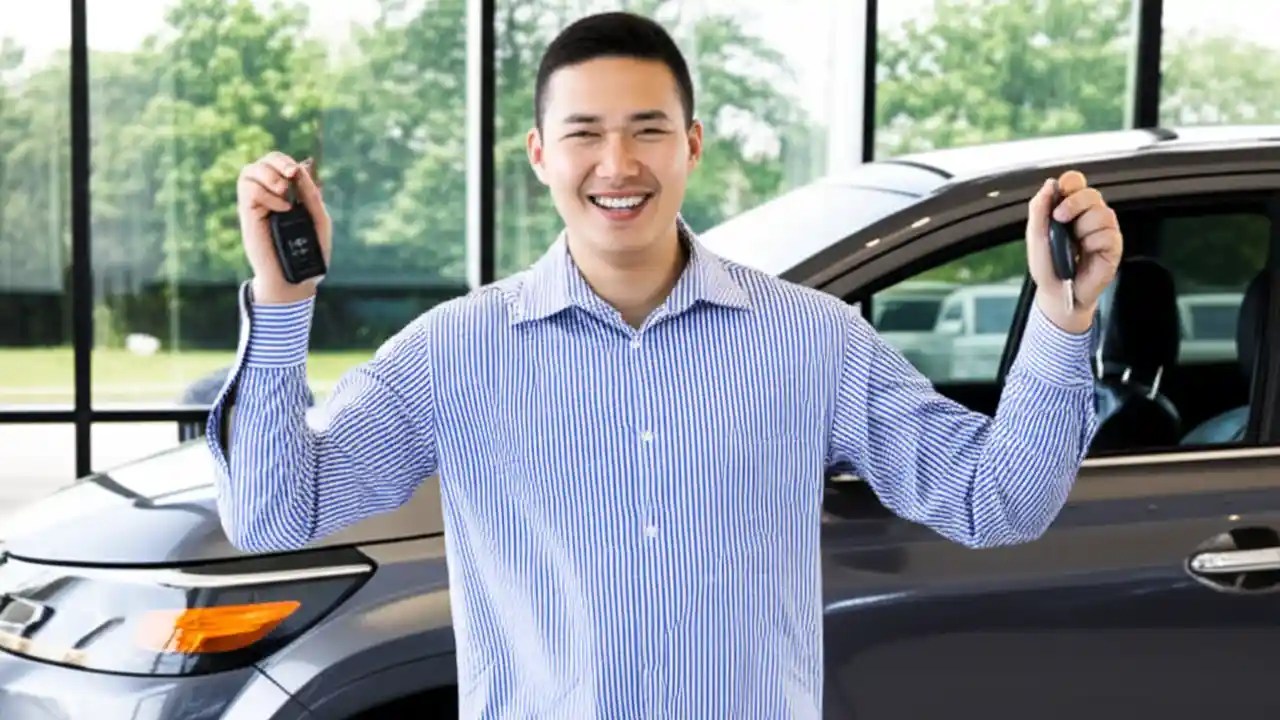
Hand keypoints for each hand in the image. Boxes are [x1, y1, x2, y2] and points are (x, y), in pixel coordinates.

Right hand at [236, 151, 332, 303]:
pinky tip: (281, 209)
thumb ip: (311, 194)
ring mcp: (256, 206)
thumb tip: (300, 168)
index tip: (296, 172)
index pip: (277, 163)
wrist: (296, 278)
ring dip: (269, 176)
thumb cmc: (309, 250)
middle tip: (290, 176)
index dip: (284, 160)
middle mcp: (268, 196)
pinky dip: (266, 193)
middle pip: (262, 162)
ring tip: (284, 194)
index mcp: (285, 194)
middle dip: (277, 162)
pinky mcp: (248, 216)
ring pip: (249, 171)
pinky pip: (249, 190)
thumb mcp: (318, 218)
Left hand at [1024, 170, 1121, 332]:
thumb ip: (1039, 208)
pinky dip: (1093, 243)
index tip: (1061, 192)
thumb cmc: (1048, 266)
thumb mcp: (1035, 236)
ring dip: (1083, 228)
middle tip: (1060, 219)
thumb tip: (1050, 184)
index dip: (1070, 182)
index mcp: (1069, 209)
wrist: (1057, 293)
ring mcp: (1103, 229)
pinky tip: (1086, 253)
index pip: (1076, 182)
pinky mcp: (1114, 245)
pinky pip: (1108, 234)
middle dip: (1074, 203)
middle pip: (1091, 193)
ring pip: (1102, 212)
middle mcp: (1088, 215)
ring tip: (1075, 245)